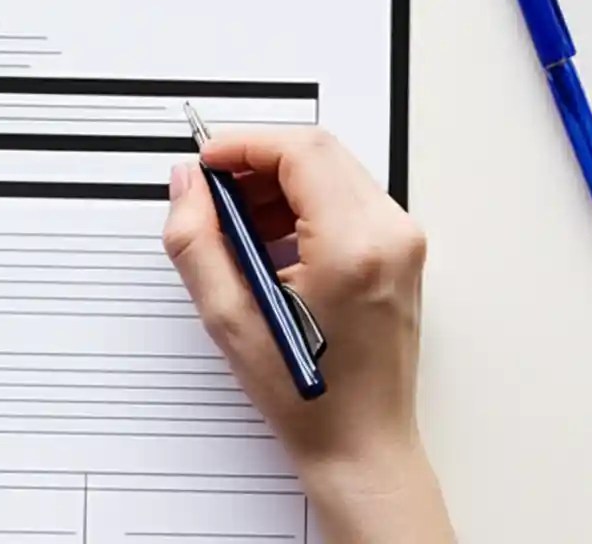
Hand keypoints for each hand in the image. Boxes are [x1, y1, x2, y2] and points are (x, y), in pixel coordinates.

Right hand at [162, 127, 453, 543]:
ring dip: (280, 184)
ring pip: (334, 171)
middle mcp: (389, 234)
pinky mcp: (400, 253)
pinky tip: (271, 244)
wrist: (361, 445)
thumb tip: (189, 186)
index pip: (300, 152)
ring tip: (239, 228)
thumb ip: (197, 241)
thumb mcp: (230, 319)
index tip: (207, 164)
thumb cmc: (309, 398)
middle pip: (320, 152)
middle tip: (215, 193)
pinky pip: (347, 199)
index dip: (244, 146)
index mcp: (353, 247)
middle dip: (259, 162)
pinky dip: (304, 205)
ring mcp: (402, 243)